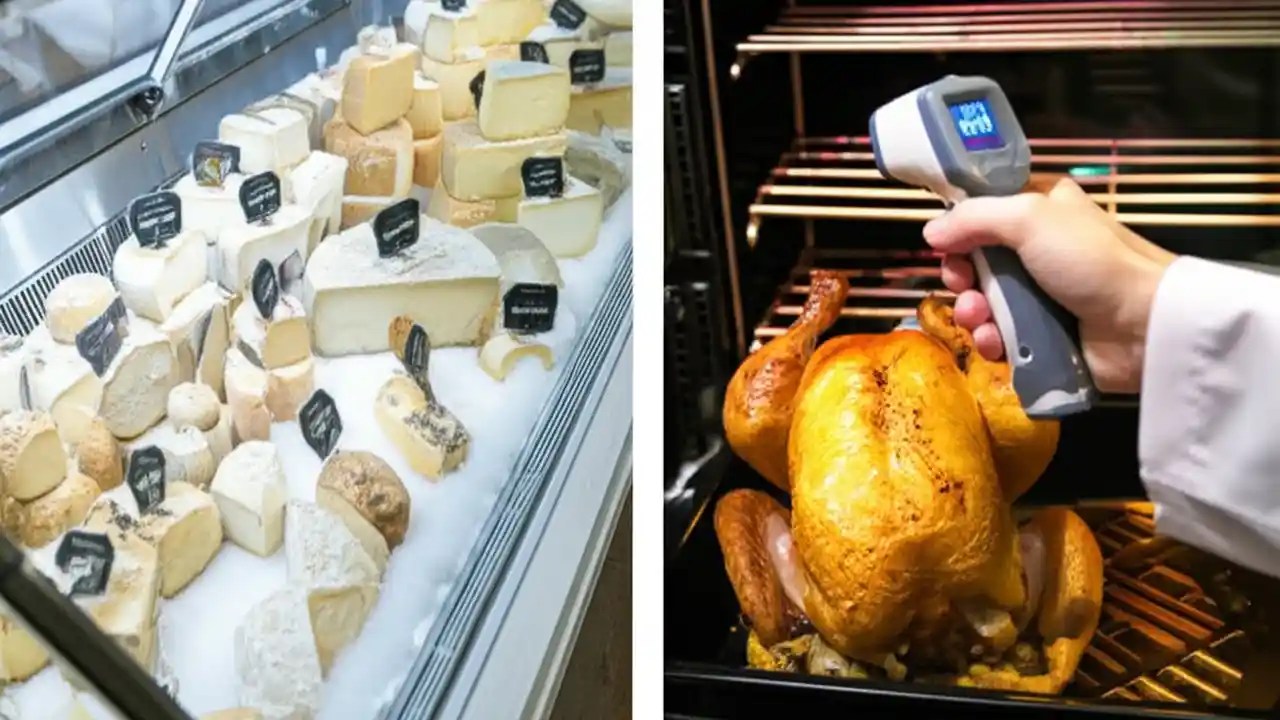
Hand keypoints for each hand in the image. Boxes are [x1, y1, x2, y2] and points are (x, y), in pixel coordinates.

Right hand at [922, 177, 1175, 393]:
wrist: (1143, 326)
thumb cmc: (1091, 260)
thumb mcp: (1031, 218)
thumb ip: (974, 217)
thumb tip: (930, 232)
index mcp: (1042, 208)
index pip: (986, 210)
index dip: (960, 225)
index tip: (945, 241)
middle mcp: (1038, 249)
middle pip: (975, 259)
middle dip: (961, 275)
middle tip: (962, 283)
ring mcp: (1040, 294)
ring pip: (983, 301)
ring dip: (972, 312)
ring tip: (980, 319)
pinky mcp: (1041, 335)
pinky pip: (999, 336)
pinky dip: (991, 340)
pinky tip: (996, 343)